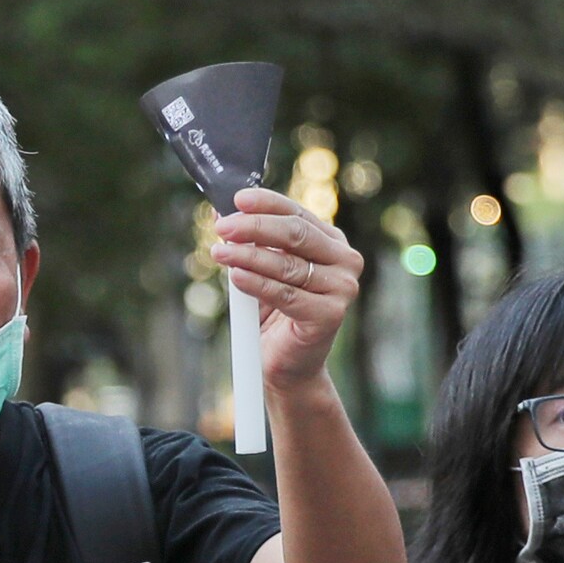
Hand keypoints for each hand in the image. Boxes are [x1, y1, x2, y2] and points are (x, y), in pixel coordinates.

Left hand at [214, 187, 366, 388]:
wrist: (287, 363)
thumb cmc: (274, 313)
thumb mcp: (261, 267)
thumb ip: (249, 240)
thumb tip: (219, 209)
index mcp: (331, 242)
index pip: (298, 214)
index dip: (267, 203)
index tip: (237, 199)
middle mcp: (344, 261)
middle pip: (296, 233)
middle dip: (254, 227)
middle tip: (223, 227)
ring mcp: (342, 288)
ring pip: (287, 264)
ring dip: (248, 255)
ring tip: (220, 252)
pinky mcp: (331, 315)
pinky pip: (286, 294)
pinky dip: (258, 284)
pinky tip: (236, 276)